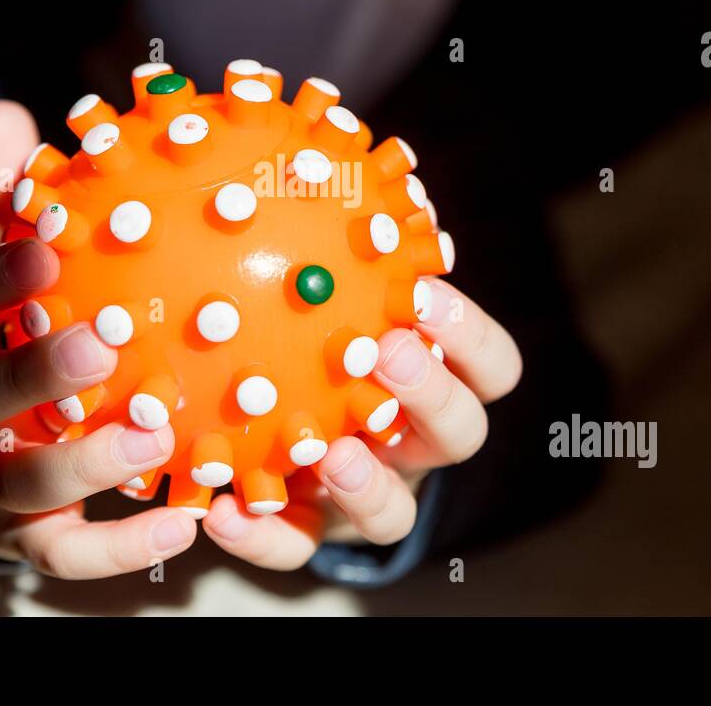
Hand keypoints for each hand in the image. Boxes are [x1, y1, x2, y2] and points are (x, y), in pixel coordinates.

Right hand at [0, 100, 197, 577]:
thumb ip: (7, 205)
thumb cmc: (6, 347)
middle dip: (33, 372)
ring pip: (25, 484)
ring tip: (157, 432)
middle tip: (102, 343)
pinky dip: (121, 549)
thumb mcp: (2, 279)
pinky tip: (186, 526)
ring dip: (87, 464)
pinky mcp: (25, 541)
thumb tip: (7, 112)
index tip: (45, 251)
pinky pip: (67, 556)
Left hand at [202, 280, 521, 569]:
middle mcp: (413, 446)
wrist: (282, 438)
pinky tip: (219, 512)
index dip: (469, 335)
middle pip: (461, 433)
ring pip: (395, 512)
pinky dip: (263, 538)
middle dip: (434, 394)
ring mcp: (367, 496)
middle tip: (391, 352)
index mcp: (436, 383)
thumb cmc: (319, 344)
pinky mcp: (310, 535)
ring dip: (368, 483)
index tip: (427, 294)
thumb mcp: (340, 296)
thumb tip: (322, 162)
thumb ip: (350, 254)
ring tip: (332, 452)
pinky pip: (296, 547)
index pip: (491, 366)